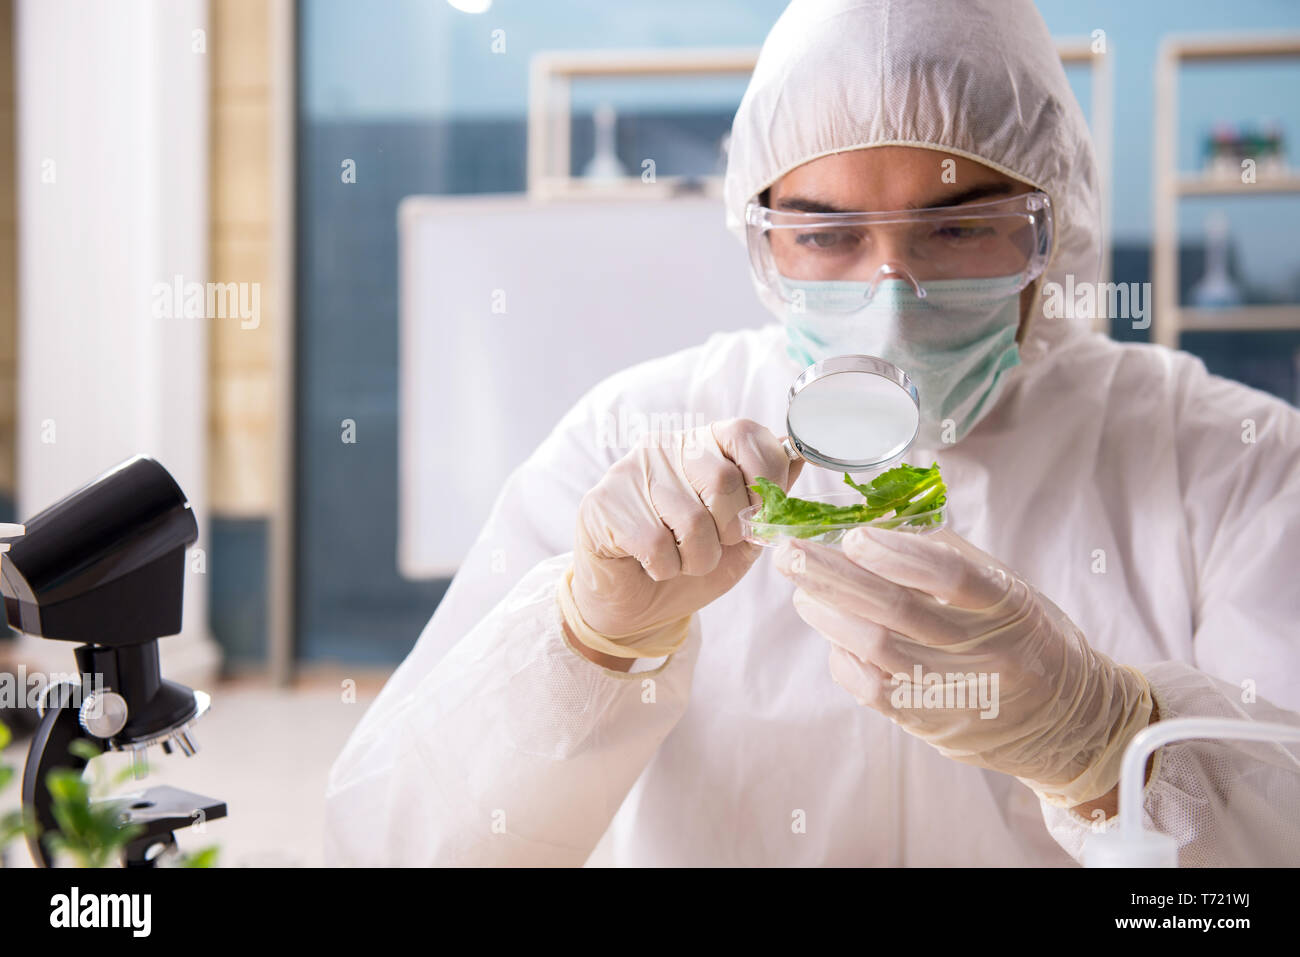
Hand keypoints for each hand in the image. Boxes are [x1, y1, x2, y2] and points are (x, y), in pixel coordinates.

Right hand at [564, 418, 801, 659]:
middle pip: (723, 480)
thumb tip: (801, 458)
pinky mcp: (600, 504)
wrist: (634, 606)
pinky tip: (651, 564)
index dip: (765, 480)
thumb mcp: (741, 537)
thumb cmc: (689, 564)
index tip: (756, 516)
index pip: (747, 433)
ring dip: (697, 559)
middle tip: (710, 547)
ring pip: (692, 520)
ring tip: (680, 561)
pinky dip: (664, 568)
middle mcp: (665, 446)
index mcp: (703, 444)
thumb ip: (768, 502)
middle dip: (729, 532)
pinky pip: (656, 543)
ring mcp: (629, 471)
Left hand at [774, 525, 1153, 806]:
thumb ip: (949, 559)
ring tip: (802, 588)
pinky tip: (832, 634)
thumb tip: (877, 530)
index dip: (898, 555)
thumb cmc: (1026, 637)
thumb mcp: (1008, 588)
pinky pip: (871, 687)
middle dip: (834, 578)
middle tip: (791, 553)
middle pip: (897, 612)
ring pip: (876, 650)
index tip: (854, 536)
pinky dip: (842, 656)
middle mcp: (983, 651)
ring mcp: (954, 692)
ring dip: (828, 614)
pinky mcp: (929, 722)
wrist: (1064, 721)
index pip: (951, 576)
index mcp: (1008, 606)